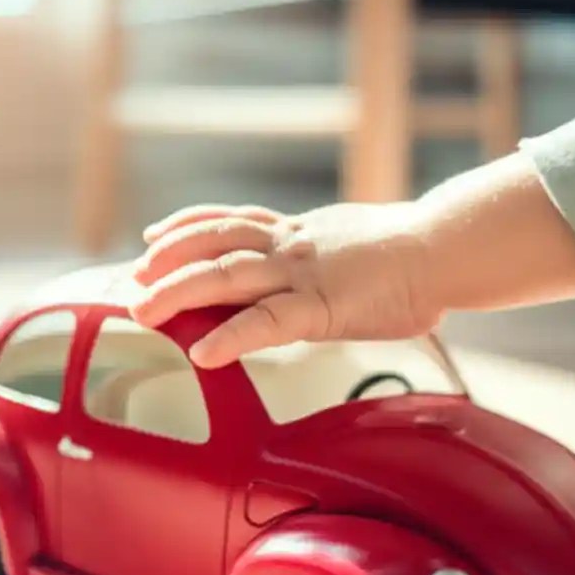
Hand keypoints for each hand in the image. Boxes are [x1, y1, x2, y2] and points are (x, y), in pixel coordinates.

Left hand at [129, 153, 574, 368]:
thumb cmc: (409, 254)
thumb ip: (323, 257)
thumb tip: (316, 274)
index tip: (151, 238)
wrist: (445, 248)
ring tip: (141, 310)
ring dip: (177, 291)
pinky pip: (267, 322)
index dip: (185, 227)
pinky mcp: (322, 305)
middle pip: (212, 244)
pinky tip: (203, 353)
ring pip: (226, 275)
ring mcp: (302, 272)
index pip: (229, 221)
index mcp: (298, 232)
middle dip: (164, 262)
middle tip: (129, 281)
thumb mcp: (351, 244)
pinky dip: (230, 336)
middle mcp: (291, 245)